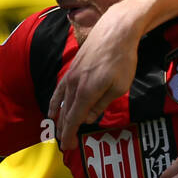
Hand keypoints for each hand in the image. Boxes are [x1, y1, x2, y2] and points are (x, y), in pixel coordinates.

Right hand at [50, 8, 139, 148]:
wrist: (116, 30)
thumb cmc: (122, 59)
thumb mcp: (119, 87)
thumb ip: (102, 105)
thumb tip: (89, 118)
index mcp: (86, 92)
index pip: (73, 119)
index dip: (69, 135)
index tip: (68, 147)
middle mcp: (74, 85)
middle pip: (65, 112)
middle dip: (64, 130)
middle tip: (65, 144)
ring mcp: (71, 75)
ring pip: (61, 101)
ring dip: (58, 117)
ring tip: (56, 128)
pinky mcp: (73, 68)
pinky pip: (60, 89)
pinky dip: (56, 101)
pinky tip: (54, 107)